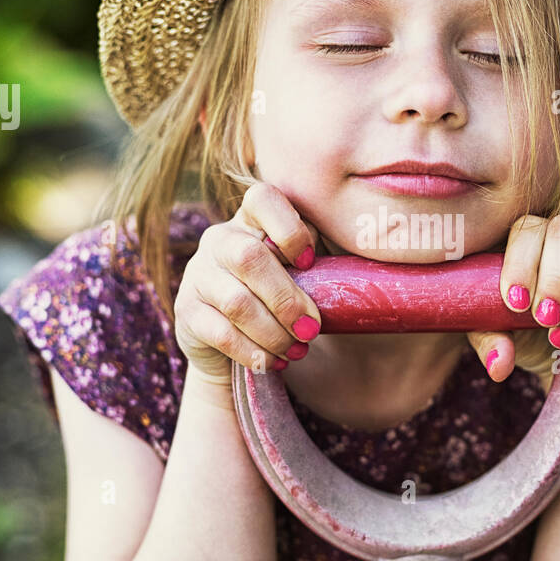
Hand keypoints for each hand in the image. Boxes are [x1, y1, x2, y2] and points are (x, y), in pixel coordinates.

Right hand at [175, 182, 324, 383]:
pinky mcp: (186, 310)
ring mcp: (198, 273)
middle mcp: (219, 239)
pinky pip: (220, 332)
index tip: (310, 260)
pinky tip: (273, 362)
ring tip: (297, 350)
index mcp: (251, 221)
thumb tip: (373, 283)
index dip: (288, 227)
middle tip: (312, 329)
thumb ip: (319, 267)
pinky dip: (253, 352)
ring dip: (274, 332)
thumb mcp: (299, 276)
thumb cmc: (278, 300)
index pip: (263, 198)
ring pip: (237, 302)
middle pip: (250, 259)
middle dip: (288, 300)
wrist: (228, 342)